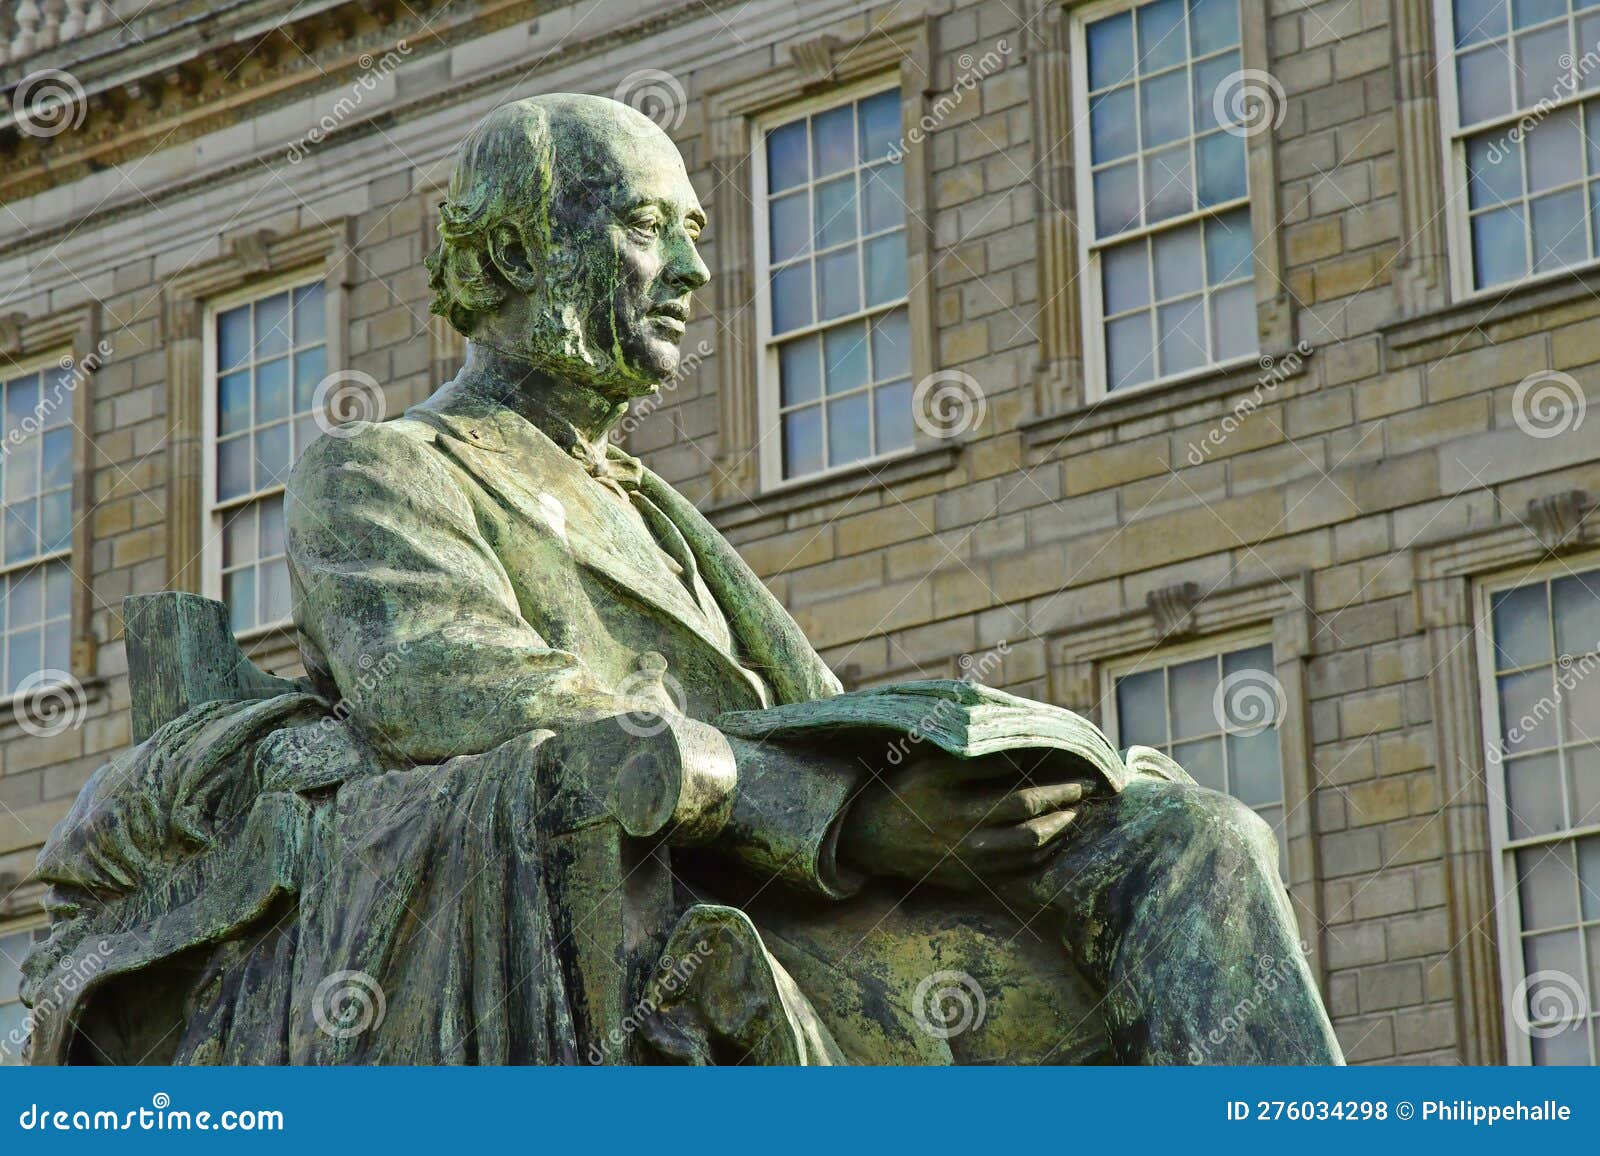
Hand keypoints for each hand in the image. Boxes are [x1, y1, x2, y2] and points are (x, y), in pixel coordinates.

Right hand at [838, 754, 1095, 888]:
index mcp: (950, 797)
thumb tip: (1023, 748)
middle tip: (1086, 789)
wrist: (872, 839)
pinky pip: (1017, 871)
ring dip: (1058, 828)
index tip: (1079, 768)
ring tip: (1075, 812)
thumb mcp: (931, 765)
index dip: (1054, 780)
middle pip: (1027, 816)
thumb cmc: (906, 790)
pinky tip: (1052, 839)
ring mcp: (964, 860)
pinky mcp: (968, 881)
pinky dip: (1042, 854)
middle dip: (1064, 801)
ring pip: (1027, 846)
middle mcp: (958, 831)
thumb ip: (974, 758)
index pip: (1016, 789)